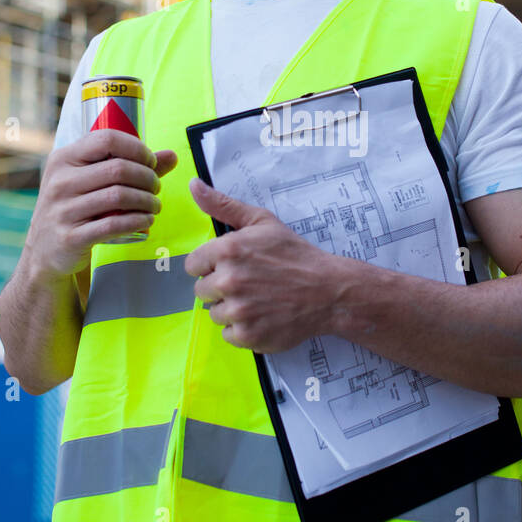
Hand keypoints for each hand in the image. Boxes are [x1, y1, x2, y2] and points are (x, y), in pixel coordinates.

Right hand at [25, 130, 177, 278]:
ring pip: (119, 196)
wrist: (45, 251)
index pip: (106, 139)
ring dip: (147, 201)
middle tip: (156, 188)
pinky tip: (147, 220)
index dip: (137, 148)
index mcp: (63, 159)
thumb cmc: (75, 209)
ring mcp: (63, 210)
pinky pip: (113, 224)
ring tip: (155, 205)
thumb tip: (171, 155)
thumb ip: (131, 167)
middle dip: (148, 177)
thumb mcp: (92, 182)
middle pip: (118, 168)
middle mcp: (60, 181)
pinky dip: (137, 221)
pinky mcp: (70, 237)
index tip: (150, 163)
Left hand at [185, 177, 335, 350]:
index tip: (232, 266)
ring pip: (215, 314)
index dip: (211, 266)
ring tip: (258, 300)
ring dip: (231, 309)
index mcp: (227, 250)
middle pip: (201, 291)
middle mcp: (228, 281)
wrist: (328, 291)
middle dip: (221, 287)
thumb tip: (193, 185)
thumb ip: (222, 204)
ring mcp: (238, 311)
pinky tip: (262, 316)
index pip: (193, 265)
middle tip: (249, 284)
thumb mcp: (261, 222)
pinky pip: (229, 334)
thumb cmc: (295, 255)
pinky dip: (243, 329)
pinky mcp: (247, 336)